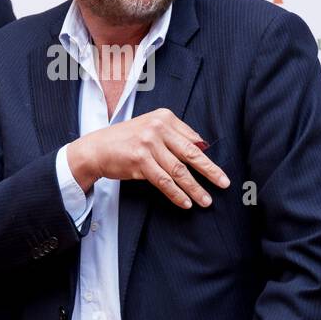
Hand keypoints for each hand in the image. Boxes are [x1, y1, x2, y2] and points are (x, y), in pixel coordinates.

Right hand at [65, 108, 229, 207]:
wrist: (97, 148)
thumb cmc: (126, 139)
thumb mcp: (150, 128)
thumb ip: (175, 135)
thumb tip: (202, 145)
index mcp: (164, 117)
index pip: (193, 139)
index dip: (207, 156)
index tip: (218, 171)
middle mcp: (158, 127)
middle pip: (191, 153)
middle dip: (210, 170)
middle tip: (224, 183)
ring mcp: (148, 143)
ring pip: (179, 170)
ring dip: (195, 188)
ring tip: (206, 200)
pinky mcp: (139, 160)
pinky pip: (164, 181)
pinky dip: (176, 193)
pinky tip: (186, 202)